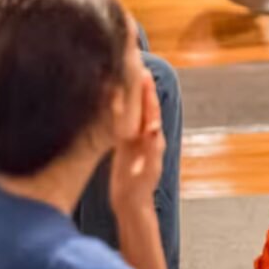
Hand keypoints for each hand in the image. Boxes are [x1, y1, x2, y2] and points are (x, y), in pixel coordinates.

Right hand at [110, 70, 164, 215]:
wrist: (132, 202)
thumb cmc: (141, 187)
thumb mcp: (148, 168)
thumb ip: (152, 149)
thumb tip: (154, 129)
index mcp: (153, 138)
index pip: (151, 111)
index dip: (148, 93)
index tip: (144, 74)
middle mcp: (146, 136)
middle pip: (143, 106)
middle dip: (142, 87)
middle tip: (138, 66)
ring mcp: (134, 139)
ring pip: (133, 112)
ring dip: (131, 95)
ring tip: (127, 76)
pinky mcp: (123, 145)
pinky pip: (122, 122)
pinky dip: (119, 109)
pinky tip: (114, 99)